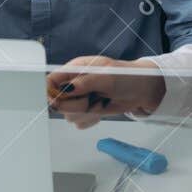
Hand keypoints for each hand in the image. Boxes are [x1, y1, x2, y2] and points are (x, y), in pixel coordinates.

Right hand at [46, 56, 164, 129]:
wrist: (141, 91)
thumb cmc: (128, 77)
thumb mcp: (107, 77)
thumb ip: (85, 82)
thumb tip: (67, 88)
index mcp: (76, 68)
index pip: (51, 80)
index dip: (50, 92)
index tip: (58, 101)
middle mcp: (74, 84)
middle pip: (58, 102)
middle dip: (75, 105)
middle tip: (90, 99)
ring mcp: (80, 98)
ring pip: (68, 115)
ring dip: (86, 113)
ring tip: (100, 102)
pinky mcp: (86, 111)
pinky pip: (79, 122)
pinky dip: (91, 119)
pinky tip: (101, 110)